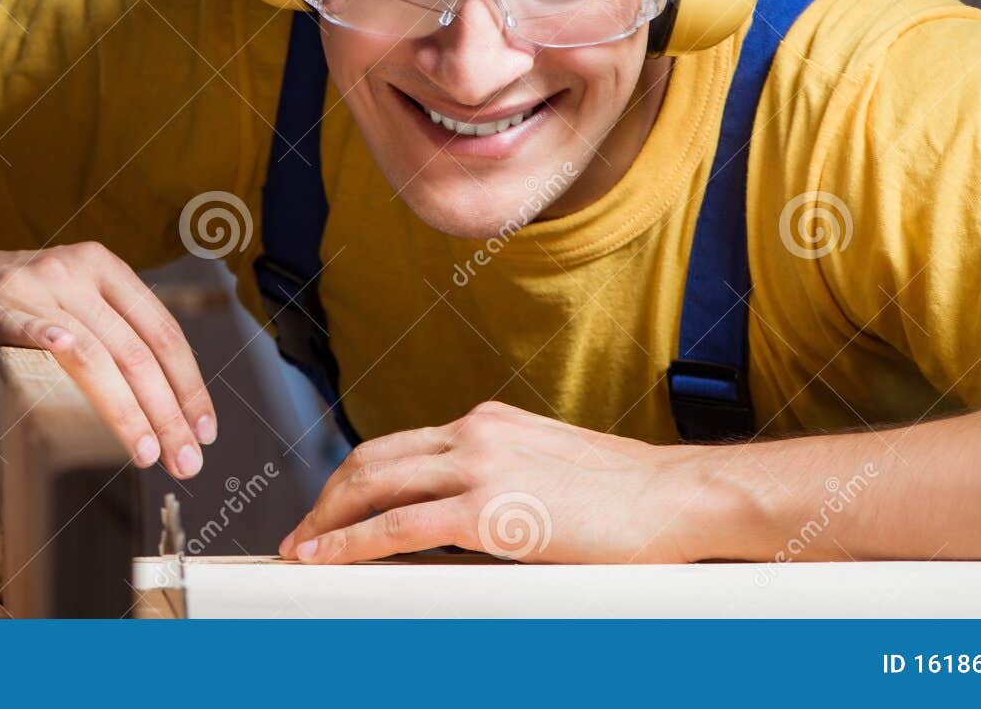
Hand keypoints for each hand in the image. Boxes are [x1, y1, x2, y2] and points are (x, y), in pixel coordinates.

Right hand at [0, 240, 216, 478]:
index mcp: (103, 269)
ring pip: (92, 353)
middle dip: (168, 411)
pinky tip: (66, 351)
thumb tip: (166, 405)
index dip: (189, 383)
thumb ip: (110, 336)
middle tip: (185, 461)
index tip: (205, 430)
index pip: (162, 331)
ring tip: (147, 453)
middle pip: (135, 349)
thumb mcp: (69, 306)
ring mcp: (28, 288)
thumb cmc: (4, 309)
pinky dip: (47, 337)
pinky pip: (22, 325)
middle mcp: (72, 272)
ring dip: (126, 409)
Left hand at [278, 401, 708, 563]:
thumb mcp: (551, 470)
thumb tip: (469, 517)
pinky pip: (398, 526)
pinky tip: (328, 558)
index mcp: (488, 422)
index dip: (355, 478)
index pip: (400, 445)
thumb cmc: (631, 495)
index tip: (332, 505)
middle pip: (373, 459)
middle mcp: (475, 432)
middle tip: (302, 531)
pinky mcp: (488, 509)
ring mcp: (479, 465)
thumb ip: (503, 481)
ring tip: (303, 549)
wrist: (677, 496)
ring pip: (373, 485)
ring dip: (328, 519)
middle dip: (327, 497)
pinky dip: (351, 541)